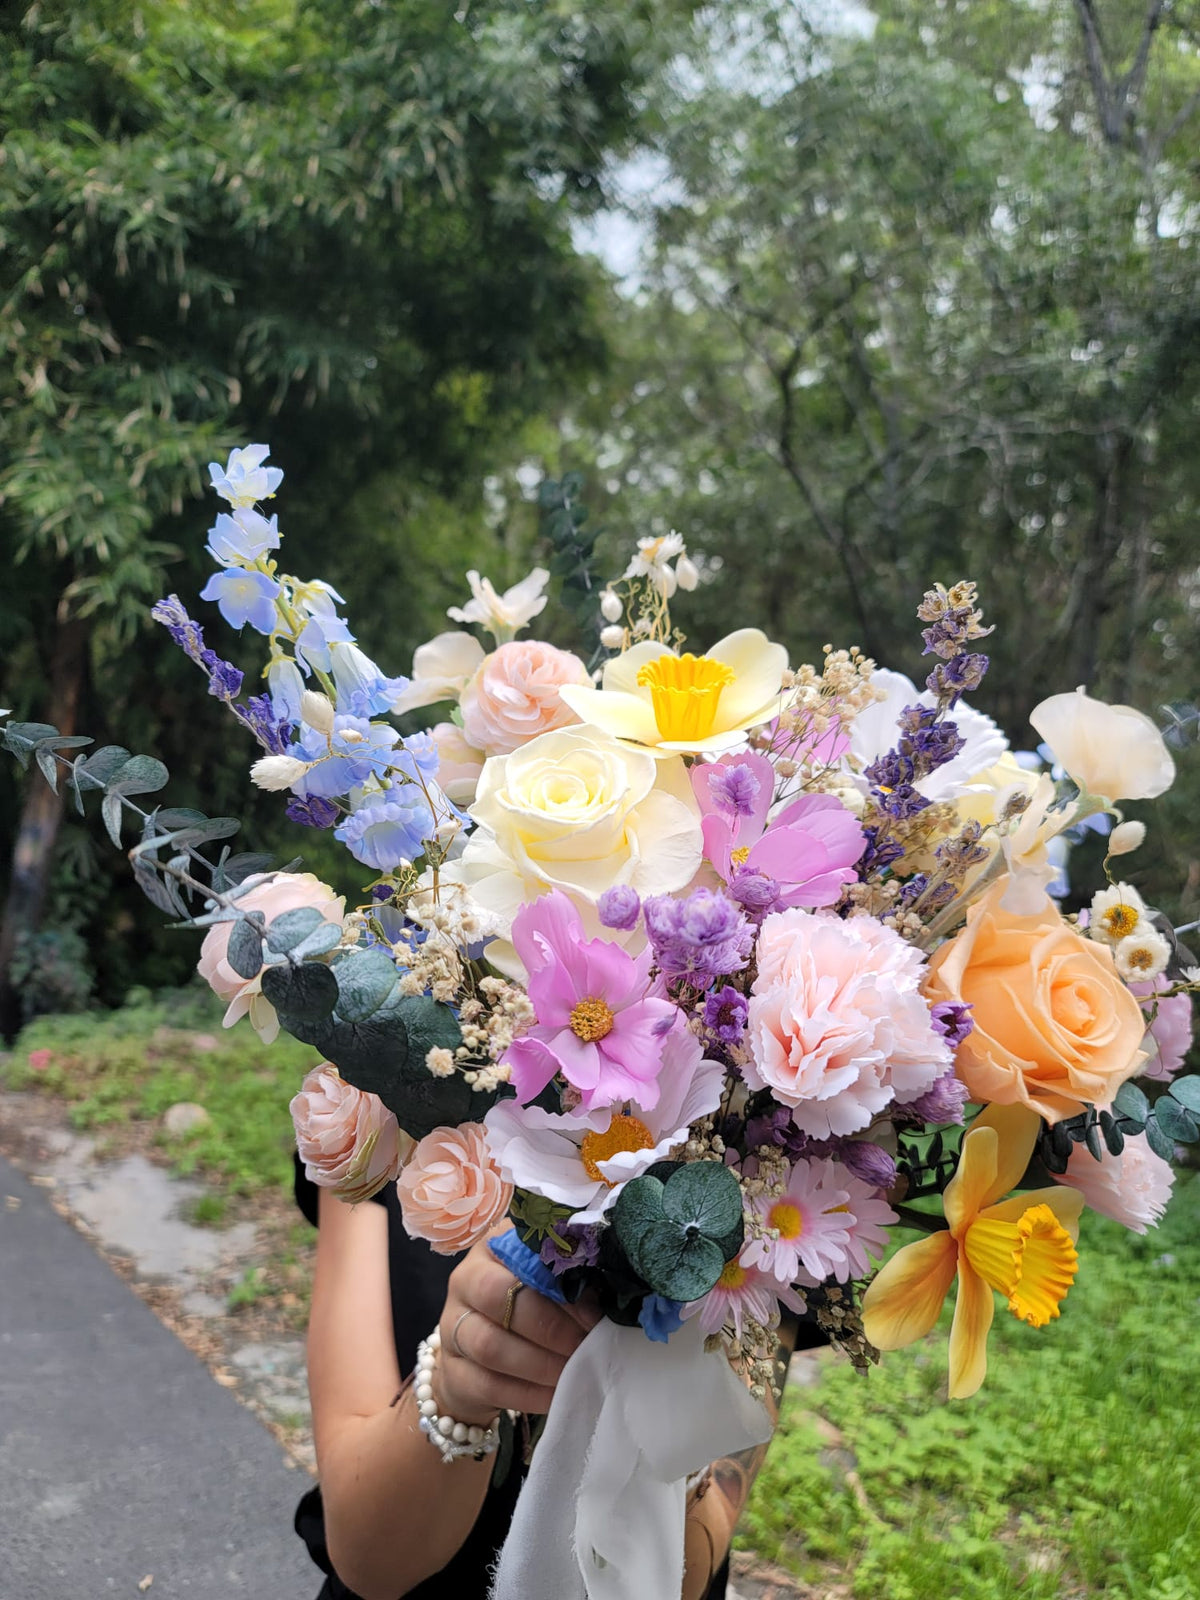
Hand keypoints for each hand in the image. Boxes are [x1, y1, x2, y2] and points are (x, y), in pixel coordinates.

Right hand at [435, 1234, 600, 1425]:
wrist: (481, 1356)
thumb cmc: (528, 1307)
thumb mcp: (548, 1285)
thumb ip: (571, 1282)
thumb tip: (612, 1299)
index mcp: (493, 1248)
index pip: (522, 1256)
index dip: (560, 1285)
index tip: (595, 1313)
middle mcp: (464, 1281)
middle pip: (497, 1296)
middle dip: (549, 1326)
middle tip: (585, 1345)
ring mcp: (451, 1326)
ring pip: (490, 1345)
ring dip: (540, 1363)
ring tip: (574, 1372)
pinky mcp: (451, 1371)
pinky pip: (487, 1384)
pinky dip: (528, 1394)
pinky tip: (556, 1396)